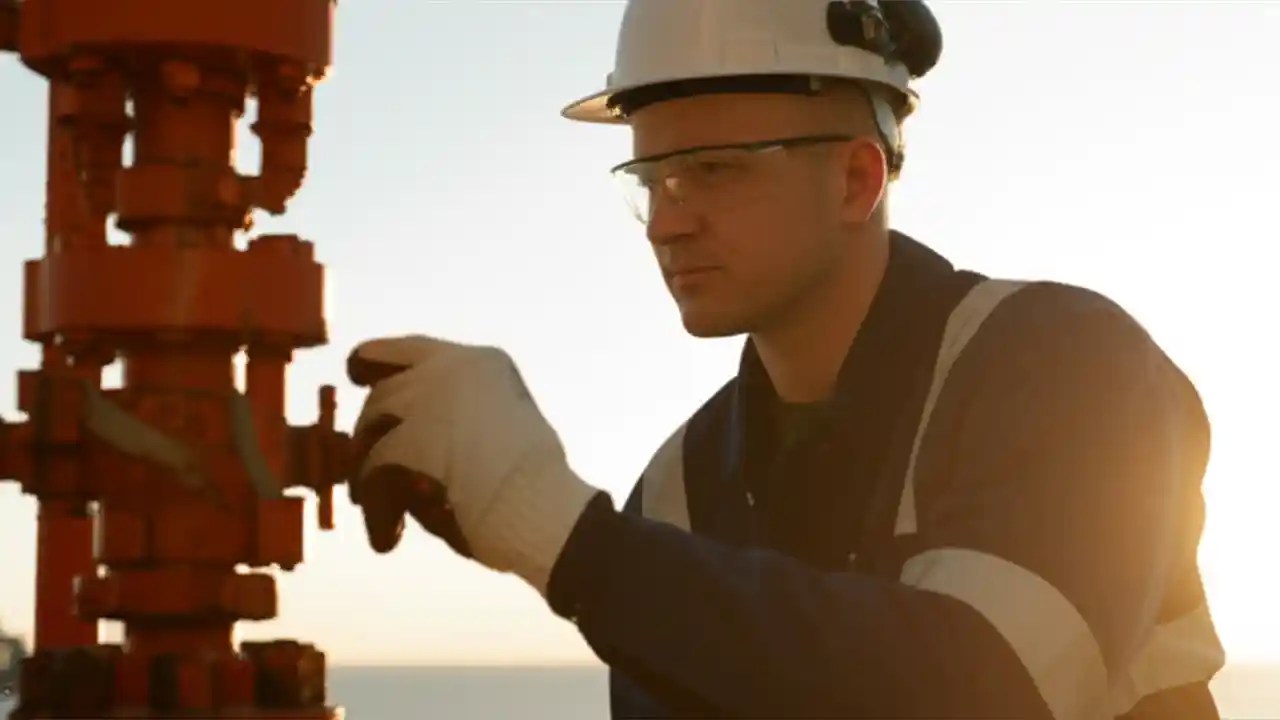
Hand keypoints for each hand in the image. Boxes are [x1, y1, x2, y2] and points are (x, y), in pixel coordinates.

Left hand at [346, 335, 599, 594]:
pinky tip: (389, 534)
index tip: (354, 372)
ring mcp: (427, 402)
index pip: (409, 348)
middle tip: (369, 474)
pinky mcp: (408, 441)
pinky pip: (371, 474)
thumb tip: (406, 432)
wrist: (545, 509)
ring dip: (368, 473)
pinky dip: (377, 510)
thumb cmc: (535, 484)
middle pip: (383, 396)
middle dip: (371, 436)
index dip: (374, 359)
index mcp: (481, 362)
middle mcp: (450, 369)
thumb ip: (460, 412)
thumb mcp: (504, 420)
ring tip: (380, 509)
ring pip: (370, 433)